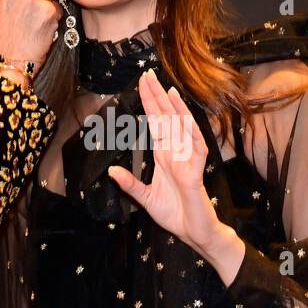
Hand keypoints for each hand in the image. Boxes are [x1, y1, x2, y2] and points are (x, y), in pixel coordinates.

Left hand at [108, 70, 245, 284]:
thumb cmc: (175, 214)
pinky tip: (184, 116)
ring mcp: (187, 160)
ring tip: (166, 88)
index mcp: (164, 157)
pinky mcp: (196, 172)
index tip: (141, 84)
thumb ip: (130, 184)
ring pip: (181, 128)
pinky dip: (191, 131)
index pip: (155, 125)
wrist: (194, 233)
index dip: (149, 105)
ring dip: (174, 108)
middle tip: (147, 74)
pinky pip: (195, 148)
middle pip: (166, 120)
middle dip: (157, 98)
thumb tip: (111, 172)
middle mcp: (176, 153)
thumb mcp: (145, 199)